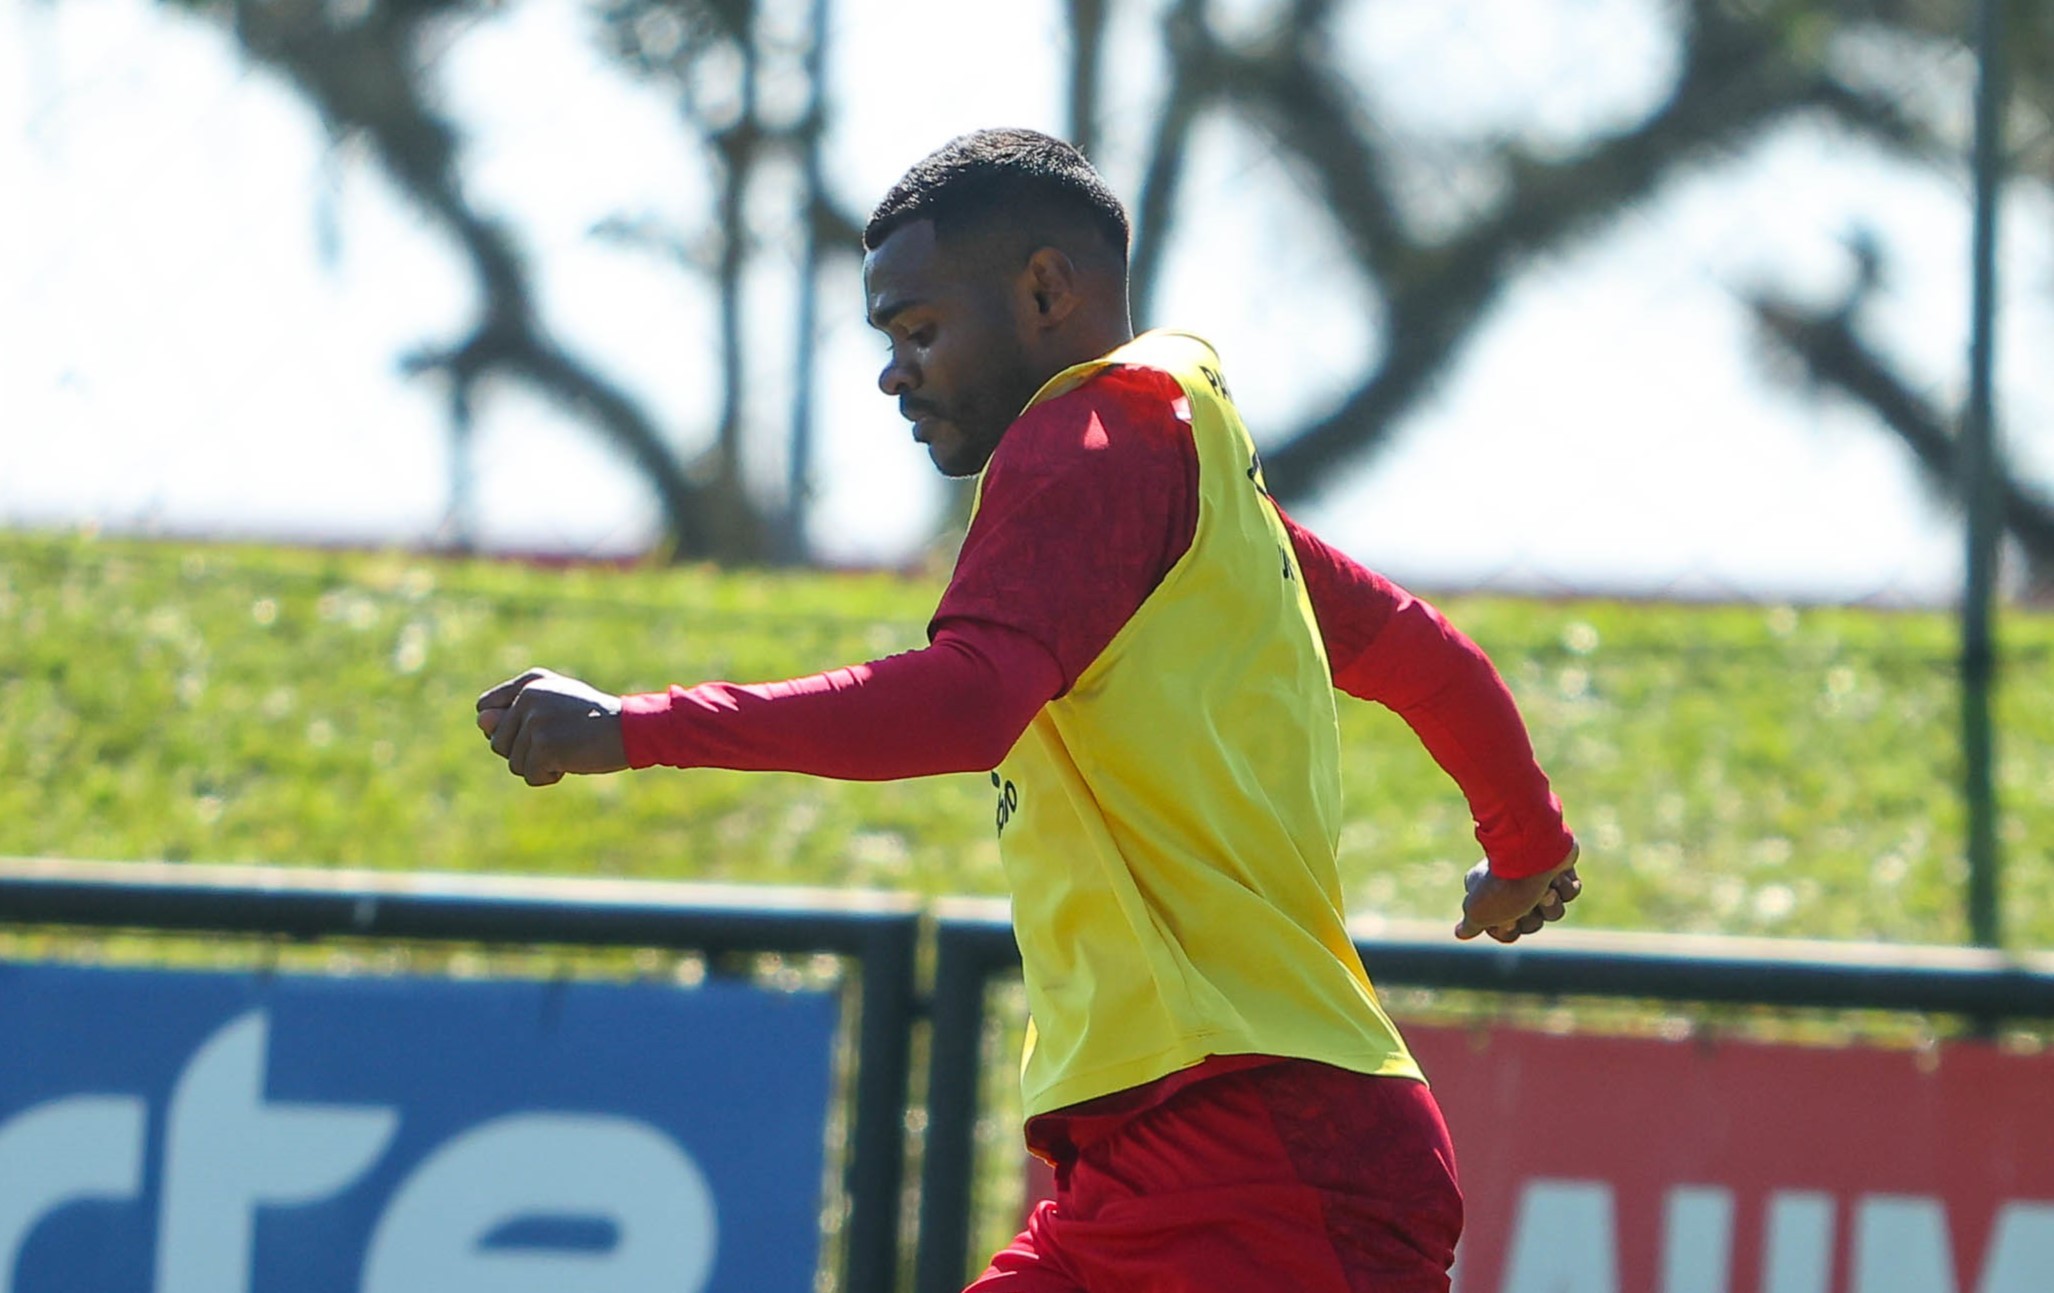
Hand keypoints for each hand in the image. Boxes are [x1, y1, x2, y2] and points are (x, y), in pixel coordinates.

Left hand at [476, 668, 627, 785]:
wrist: (631, 729)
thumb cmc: (594, 721)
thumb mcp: (556, 707)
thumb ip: (515, 714)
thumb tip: (482, 722)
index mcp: (529, 682)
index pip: (484, 708)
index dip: (502, 728)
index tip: (532, 730)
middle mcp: (528, 696)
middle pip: (498, 742)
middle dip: (524, 752)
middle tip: (559, 740)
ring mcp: (535, 720)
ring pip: (514, 762)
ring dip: (539, 766)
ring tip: (568, 749)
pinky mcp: (544, 744)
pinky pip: (530, 775)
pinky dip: (549, 777)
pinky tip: (571, 762)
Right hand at [1453, 841, 1581, 942]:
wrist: (1532, 852)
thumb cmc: (1503, 886)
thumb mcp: (1478, 913)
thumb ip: (1471, 925)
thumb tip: (1461, 932)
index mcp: (1489, 894)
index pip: (1502, 930)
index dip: (1508, 930)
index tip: (1506, 919)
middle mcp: (1512, 886)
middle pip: (1530, 923)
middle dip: (1532, 919)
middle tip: (1528, 905)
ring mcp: (1537, 877)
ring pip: (1552, 910)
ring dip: (1551, 904)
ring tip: (1547, 889)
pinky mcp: (1558, 868)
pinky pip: (1569, 891)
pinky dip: (1565, 887)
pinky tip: (1557, 876)